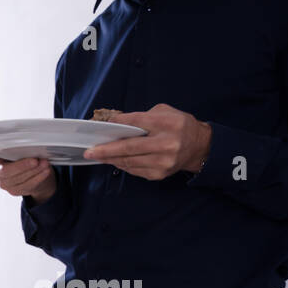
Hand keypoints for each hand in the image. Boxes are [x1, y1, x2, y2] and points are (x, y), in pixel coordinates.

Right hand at [0, 151, 56, 201]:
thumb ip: (17, 147)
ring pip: (18, 179)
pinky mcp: (13, 191)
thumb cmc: (26, 158)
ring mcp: (4, 183)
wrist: (34, 173)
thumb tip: (25, 142)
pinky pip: (26, 186)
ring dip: (34, 171)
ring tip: (45, 164)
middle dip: (22, 166)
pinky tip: (45, 172)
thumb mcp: (21, 149)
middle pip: (5, 171)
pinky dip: (38, 178)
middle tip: (35, 160)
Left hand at [82, 103, 211, 178]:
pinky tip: (113, 160)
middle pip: (129, 147)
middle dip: (106, 150)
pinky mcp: (159, 173)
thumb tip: (115, 122)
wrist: (198, 146)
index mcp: (169, 124)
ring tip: (97, 155)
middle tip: (89, 151)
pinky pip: (134, 170)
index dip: (118, 124)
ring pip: (129, 161)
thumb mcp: (165, 113)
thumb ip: (142, 117)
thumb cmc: (178, 126)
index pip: (137, 122)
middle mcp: (167, 144)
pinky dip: (121, 164)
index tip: (102, 126)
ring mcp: (163, 161)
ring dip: (110, 159)